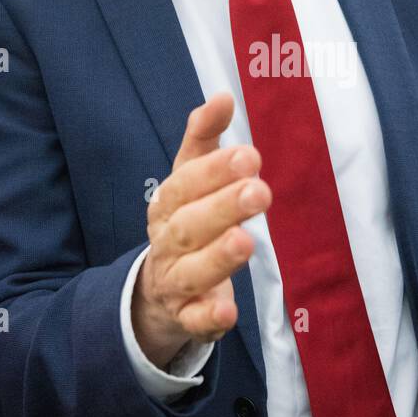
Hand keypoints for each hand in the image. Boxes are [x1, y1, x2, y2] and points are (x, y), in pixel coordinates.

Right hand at [130, 92, 271, 368]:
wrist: (159, 289)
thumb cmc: (186, 220)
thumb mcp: (190, 177)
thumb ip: (204, 137)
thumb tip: (222, 96)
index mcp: (167, 204)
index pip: (184, 184)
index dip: (214, 171)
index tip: (250, 155)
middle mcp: (167, 243)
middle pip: (188, 226)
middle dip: (222, 208)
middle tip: (259, 190)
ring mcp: (175, 282)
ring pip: (191, 272)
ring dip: (217, 257)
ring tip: (246, 241)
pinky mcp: (188, 317)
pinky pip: (194, 320)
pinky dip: (208, 316)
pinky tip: (227, 310)